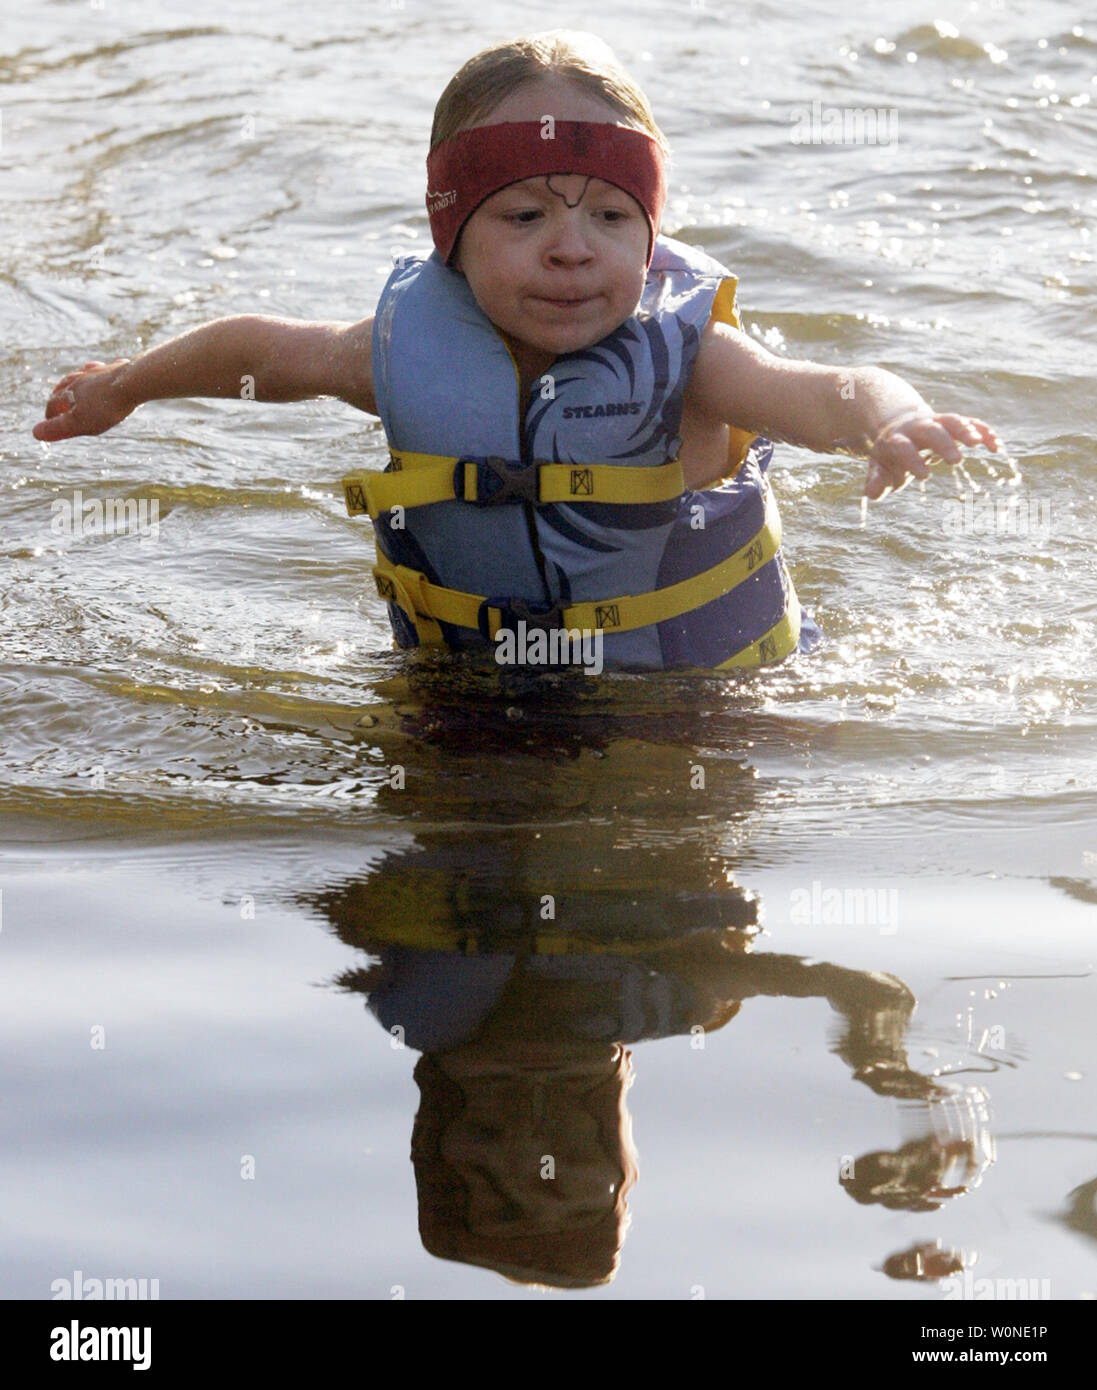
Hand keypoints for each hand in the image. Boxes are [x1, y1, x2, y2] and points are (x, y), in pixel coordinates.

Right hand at [32, 358, 134, 442]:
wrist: (134, 383)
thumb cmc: (107, 406)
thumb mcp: (80, 423)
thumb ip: (58, 428)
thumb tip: (36, 433)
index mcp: (70, 392)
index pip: (54, 403)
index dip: (50, 416)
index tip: (50, 423)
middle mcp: (81, 378)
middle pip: (65, 385)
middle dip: (59, 394)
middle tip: (56, 399)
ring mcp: (100, 372)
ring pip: (84, 374)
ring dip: (77, 380)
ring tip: (76, 383)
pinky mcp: (118, 369)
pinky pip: (108, 369)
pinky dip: (102, 371)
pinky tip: (106, 369)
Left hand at [864, 412, 1000, 498]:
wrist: (898, 424)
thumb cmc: (890, 455)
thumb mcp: (879, 468)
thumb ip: (876, 481)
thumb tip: (872, 493)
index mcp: (896, 440)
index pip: (903, 448)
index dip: (912, 460)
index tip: (924, 477)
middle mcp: (917, 428)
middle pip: (931, 430)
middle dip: (943, 443)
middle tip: (956, 461)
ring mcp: (936, 422)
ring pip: (952, 420)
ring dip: (966, 429)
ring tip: (980, 443)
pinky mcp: (953, 424)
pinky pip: (971, 423)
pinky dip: (984, 431)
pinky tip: (997, 445)